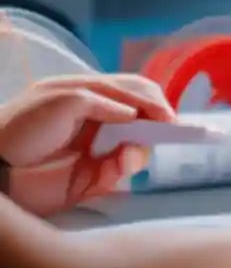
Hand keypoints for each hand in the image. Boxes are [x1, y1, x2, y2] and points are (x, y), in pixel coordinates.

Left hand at [0, 74, 176, 215]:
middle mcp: (96, 119)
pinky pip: (121, 172)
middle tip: (165, 135)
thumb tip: (136, 114)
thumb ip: (104, 101)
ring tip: (128, 157)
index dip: (154, 101)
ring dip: (140, 150)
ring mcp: (94, 148)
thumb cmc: (22, 128)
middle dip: (154, 126)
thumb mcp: (63, 101)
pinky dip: (125, 169)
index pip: (132, 90)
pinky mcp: (91, 177)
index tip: (170, 118)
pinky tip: (119, 167)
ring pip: (136, 146)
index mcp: (87, 94)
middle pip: (142, 118)